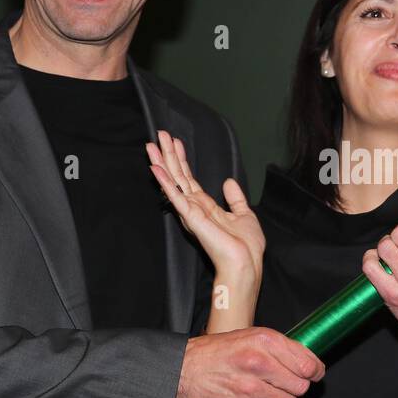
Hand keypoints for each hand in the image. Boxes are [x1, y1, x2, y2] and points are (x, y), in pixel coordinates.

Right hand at [146, 131, 263, 279]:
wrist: (246, 262)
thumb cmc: (246, 246)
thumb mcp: (244, 214)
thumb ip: (235, 198)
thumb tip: (228, 181)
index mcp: (205, 206)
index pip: (190, 178)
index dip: (182, 160)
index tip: (176, 142)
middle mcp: (194, 207)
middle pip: (178, 176)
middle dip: (169, 155)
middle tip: (160, 134)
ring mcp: (190, 211)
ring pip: (173, 181)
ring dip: (161, 162)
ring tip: (151, 144)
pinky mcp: (190, 216)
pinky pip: (174, 195)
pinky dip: (165, 181)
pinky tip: (155, 168)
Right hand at [177, 327, 324, 397]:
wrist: (185, 368)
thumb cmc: (220, 351)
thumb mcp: (251, 336)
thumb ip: (282, 347)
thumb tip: (312, 363)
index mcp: (265, 341)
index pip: (308, 364)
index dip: (315, 371)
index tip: (314, 374)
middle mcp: (259, 362)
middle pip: (301, 386)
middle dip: (297, 385)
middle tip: (285, 382)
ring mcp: (250, 387)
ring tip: (268, 390)